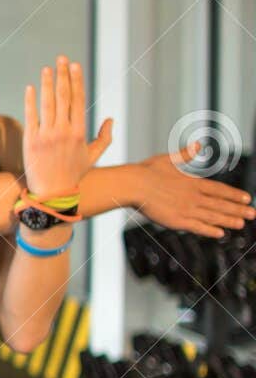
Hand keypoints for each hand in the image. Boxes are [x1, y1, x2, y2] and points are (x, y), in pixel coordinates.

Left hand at [23, 56, 111, 196]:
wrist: (51, 193)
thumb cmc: (73, 174)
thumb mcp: (93, 157)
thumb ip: (104, 138)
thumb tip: (109, 119)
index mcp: (79, 132)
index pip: (78, 100)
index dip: (76, 80)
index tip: (74, 65)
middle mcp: (63, 131)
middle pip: (64, 97)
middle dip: (63, 75)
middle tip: (61, 58)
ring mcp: (46, 135)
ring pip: (47, 104)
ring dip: (47, 83)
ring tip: (47, 68)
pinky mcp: (30, 141)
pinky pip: (30, 116)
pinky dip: (30, 101)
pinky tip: (31, 88)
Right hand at [136, 146, 254, 236]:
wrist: (133, 184)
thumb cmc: (146, 171)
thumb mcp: (168, 159)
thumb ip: (185, 154)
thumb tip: (197, 144)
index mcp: (192, 182)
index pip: (219, 189)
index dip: (234, 194)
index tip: (247, 198)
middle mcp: (193, 196)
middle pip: (220, 204)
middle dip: (238, 210)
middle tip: (252, 214)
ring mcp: (186, 209)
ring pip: (212, 216)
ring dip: (229, 220)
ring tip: (242, 224)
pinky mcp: (176, 220)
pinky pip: (197, 227)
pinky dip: (209, 230)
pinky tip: (220, 233)